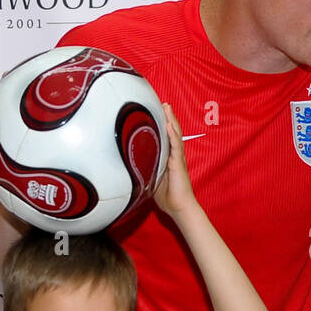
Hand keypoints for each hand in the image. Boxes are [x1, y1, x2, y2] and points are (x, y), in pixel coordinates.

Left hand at [151, 103, 196, 219]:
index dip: (164, 124)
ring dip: (171, 120)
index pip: (167, 137)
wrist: (179, 207)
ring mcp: (177, 158)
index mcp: (169, 158)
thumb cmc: (167, 196)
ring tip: (167, 107)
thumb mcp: (151, 179)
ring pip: (175, 135)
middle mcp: (174, 155)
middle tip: (164, 103)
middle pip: (172, 131)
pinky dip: (172, 134)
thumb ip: (145, 169)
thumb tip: (130, 165)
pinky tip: (169, 125)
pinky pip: (176, 146)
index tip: (158, 111)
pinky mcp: (178, 163)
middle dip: (168, 117)